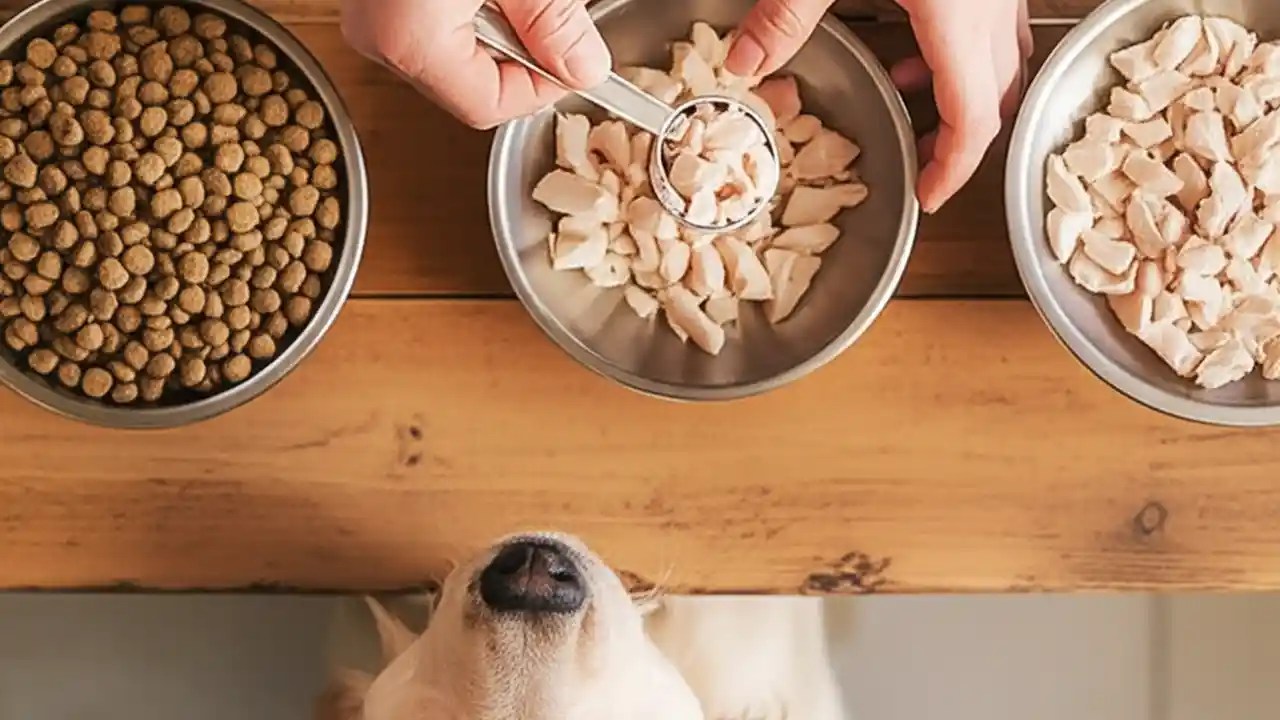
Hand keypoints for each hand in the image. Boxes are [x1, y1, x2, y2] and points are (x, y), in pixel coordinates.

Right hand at [342, 0, 611, 128]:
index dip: (542, 87)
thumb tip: (585, 68)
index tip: (572, 55)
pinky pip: (431, 28)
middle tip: (543, 8)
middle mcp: (380, 36)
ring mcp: (372, 18)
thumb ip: (554, 21)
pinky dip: (467, 11)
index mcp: (410, 39)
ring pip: (455, 55)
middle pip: (473, 84)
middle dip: (521, 54)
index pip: (491, 107)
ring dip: (499, 29)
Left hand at [724, 0, 1032, 213]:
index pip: (975, 118)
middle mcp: (990, 1)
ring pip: (1002, 51)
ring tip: (910, 91)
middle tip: (921, 156)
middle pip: (997, 92)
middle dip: (961, 134)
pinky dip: (962, 39)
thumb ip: (783, 15)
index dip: (955, 167)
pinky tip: (916, 28)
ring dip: (963, 84)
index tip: (928, 193)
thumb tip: (744, 63)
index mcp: (959, 16)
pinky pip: (991, 13)